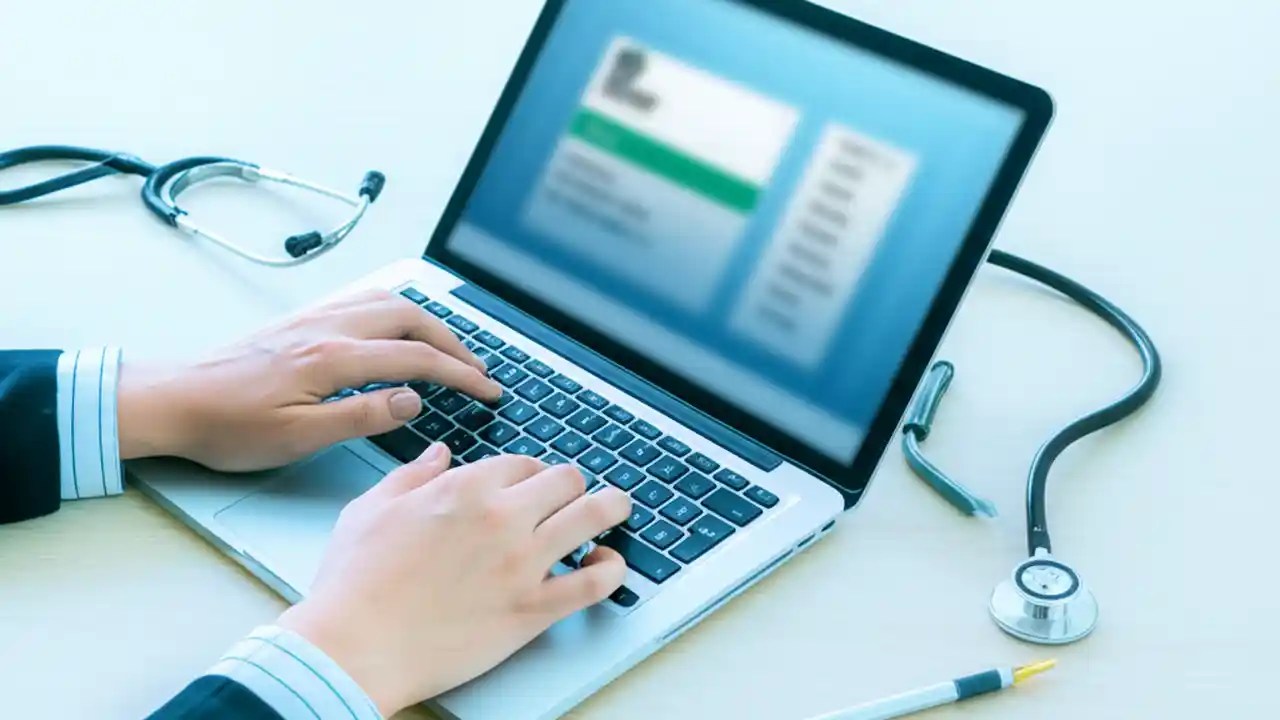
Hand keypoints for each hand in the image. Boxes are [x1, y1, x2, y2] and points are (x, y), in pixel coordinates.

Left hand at [116, 289, 502, 470]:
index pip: (417, 357)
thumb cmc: (229, 426)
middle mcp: (328, 327)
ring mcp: (314, 318)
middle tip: (478, 370)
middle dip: (454, 342)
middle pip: (411, 318)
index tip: (488, 390)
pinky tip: (398, 326)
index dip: (460, 374)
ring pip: (389, 302)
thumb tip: (413, 399)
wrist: (175, 400)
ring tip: (449, 347)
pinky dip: (396, 310)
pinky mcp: (301, 321)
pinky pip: (363, 300)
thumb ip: (362, 415)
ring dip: (428, 321)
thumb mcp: (299, 437)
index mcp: (333, 358)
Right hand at [277, 445, 631, 715]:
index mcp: (464, 488)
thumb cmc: (354, 583)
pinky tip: (606, 562)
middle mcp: (502, 517)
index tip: (531, 486)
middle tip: (573, 496)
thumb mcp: (370, 509)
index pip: (523, 463)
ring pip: (593, 516)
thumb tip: (440, 454)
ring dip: (611, 508)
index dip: (531, 473)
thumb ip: (412, 476)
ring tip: (616, 509)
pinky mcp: (534, 610)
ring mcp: (523, 564)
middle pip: (566, 480)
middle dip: (571, 485)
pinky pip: (596, 583)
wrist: (354, 649)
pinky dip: (612, 568)